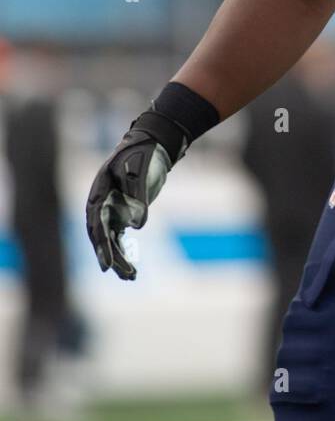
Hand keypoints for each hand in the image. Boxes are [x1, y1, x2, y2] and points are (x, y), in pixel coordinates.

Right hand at [85, 111, 186, 279]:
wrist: (152, 143)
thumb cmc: (144, 155)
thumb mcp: (142, 173)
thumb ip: (138, 198)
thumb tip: (137, 226)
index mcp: (100, 192)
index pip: (97, 224)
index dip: (102, 245)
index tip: (108, 264)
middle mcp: (100, 203)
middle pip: (101, 236)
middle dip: (111, 256)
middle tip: (125, 274)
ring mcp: (110, 209)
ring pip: (110, 240)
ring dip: (119, 258)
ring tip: (132, 277)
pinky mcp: (122, 213)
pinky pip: (119, 237)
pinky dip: (125, 252)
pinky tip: (133, 267)